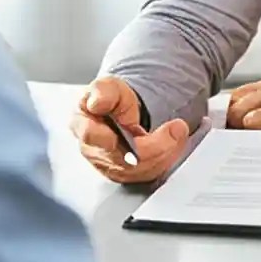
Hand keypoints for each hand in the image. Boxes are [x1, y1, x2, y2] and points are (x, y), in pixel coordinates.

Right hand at [69, 76, 189, 183]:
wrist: (119, 111)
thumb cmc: (109, 100)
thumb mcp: (108, 87)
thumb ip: (103, 92)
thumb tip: (97, 102)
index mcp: (82, 124)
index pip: (91, 135)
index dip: (108, 138)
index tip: (131, 135)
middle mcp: (92, 150)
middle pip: (121, 160)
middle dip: (154, 146)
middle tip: (176, 129)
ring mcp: (107, 166)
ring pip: (138, 170)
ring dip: (164, 152)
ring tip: (177, 132)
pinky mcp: (125, 174)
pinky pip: (147, 174)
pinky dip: (165, 158)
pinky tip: (173, 143)